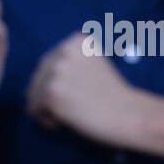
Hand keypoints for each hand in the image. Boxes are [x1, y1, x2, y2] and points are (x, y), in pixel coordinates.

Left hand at [26, 32, 141, 147]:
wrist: (129, 115)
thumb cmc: (114, 95)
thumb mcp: (95, 63)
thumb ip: (71, 62)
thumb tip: (37, 79)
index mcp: (76, 41)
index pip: (49, 62)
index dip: (58, 83)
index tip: (76, 94)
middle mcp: (64, 51)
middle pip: (38, 76)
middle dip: (49, 95)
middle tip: (70, 108)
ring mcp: (57, 72)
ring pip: (33, 92)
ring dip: (46, 107)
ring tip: (66, 116)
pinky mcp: (52, 94)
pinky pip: (34, 109)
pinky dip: (45, 119)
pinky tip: (62, 122)